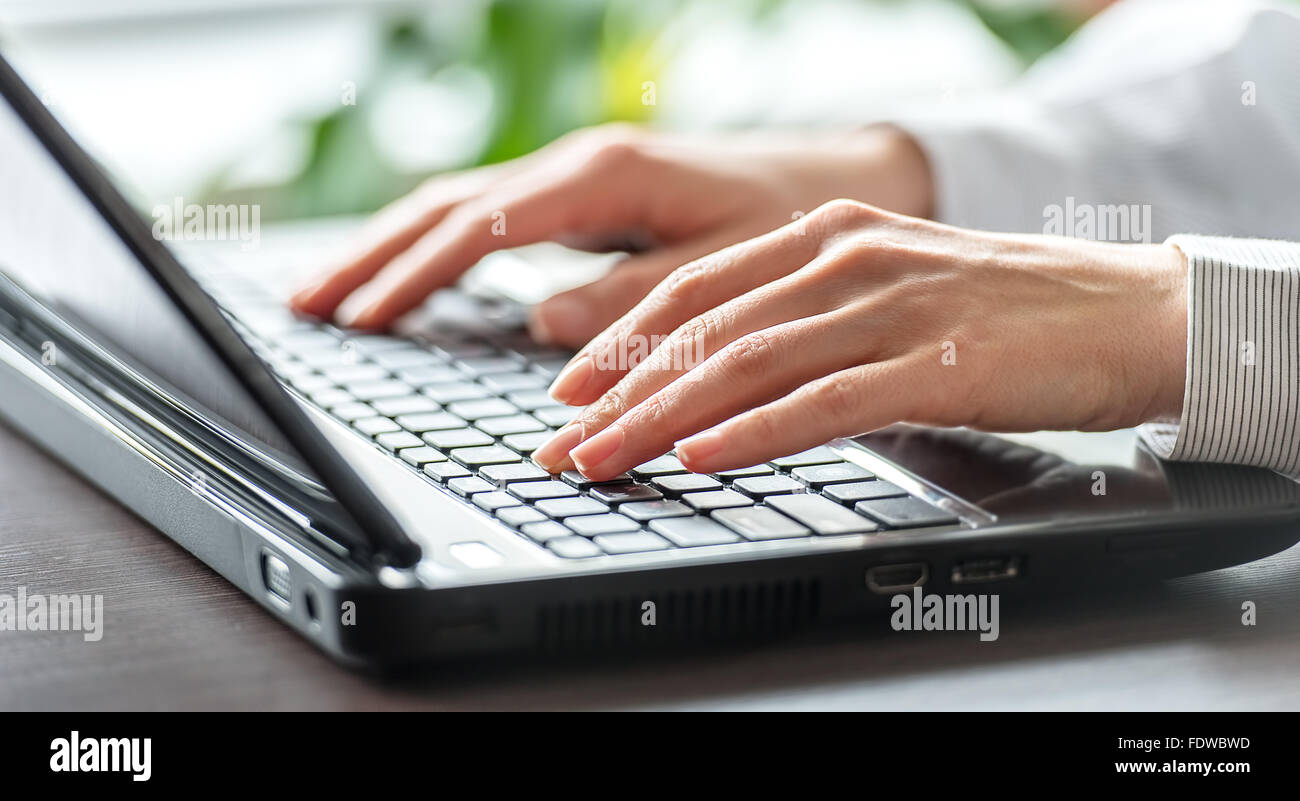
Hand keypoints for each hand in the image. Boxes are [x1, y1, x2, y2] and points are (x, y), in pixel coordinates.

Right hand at [289, 124, 931, 344]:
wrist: (832, 181)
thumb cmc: (785, 221)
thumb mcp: (721, 267)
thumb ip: (633, 298)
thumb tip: (542, 325)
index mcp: (602, 178)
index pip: (481, 227)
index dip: (415, 274)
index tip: (362, 317)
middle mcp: (575, 169)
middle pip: (446, 210)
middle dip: (372, 258)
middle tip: (305, 307)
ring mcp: (570, 181)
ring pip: (455, 209)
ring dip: (387, 250)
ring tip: (326, 295)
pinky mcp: (577, 201)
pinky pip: (484, 218)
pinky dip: (431, 248)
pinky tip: (405, 279)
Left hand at [531, 200, 1188, 478]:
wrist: (1130, 311)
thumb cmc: (1007, 311)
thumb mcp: (890, 289)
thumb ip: (810, 314)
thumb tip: (727, 369)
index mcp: (828, 237)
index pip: (697, 289)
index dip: (622, 341)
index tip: (570, 389)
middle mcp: (847, 261)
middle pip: (706, 332)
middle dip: (620, 393)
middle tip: (562, 444)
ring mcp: (891, 308)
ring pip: (748, 365)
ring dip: (662, 418)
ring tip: (603, 457)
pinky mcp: (936, 364)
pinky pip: (824, 401)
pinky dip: (754, 431)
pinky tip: (702, 454)